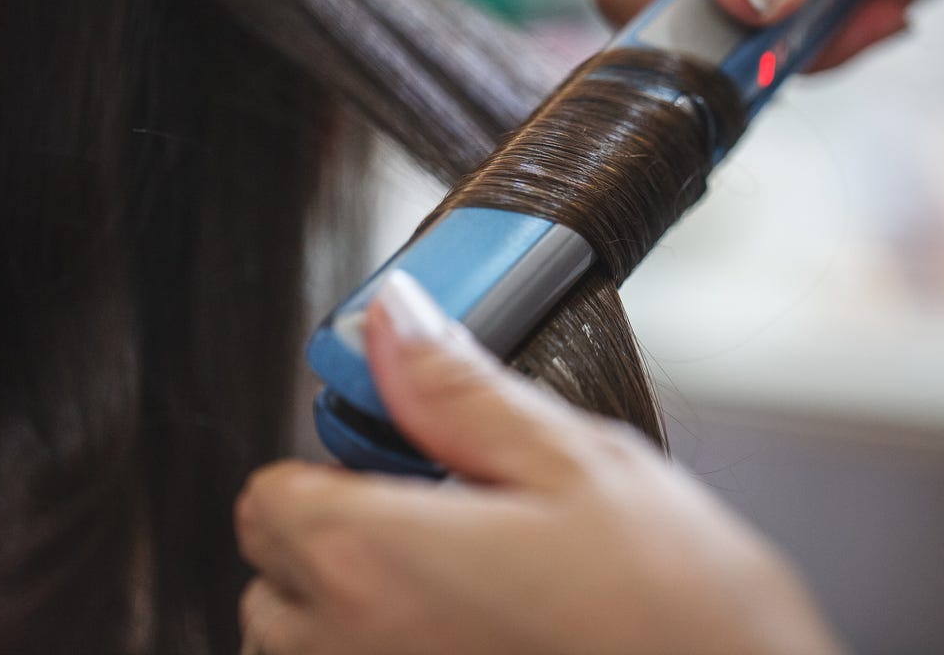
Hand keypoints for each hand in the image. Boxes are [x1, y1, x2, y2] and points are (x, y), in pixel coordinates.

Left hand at [236, 272, 840, 653]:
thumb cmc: (675, 607)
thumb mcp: (575, 464)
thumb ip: (458, 394)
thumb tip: (392, 321)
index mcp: (377, 558)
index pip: (268, 497)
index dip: (331, 464)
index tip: (397, 458)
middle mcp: (351, 647)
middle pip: (275, 575)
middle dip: (336, 535)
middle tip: (440, 519)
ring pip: (303, 644)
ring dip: (352, 606)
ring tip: (463, 586)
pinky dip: (386, 650)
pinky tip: (481, 634)